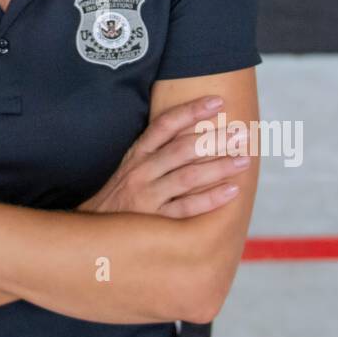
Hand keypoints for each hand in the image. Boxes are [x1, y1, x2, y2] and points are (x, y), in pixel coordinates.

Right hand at [77, 96, 248, 217]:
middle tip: (242, 132)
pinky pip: (187, 208)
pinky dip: (211, 199)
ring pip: (188, 176)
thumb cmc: (119, 198)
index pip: (164, 125)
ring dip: (219, 167)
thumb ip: (155, 153)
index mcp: (136, 155)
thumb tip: (193, 135)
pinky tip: (232, 191)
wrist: (93, 234)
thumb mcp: (130, 169)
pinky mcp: (155, 222)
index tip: (217, 102)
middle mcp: (141, 171)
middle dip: (214, 138)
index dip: (190, 111)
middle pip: (182, 149)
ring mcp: (147, 196)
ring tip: (244, 160)